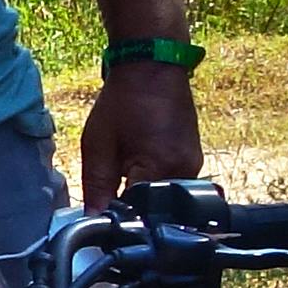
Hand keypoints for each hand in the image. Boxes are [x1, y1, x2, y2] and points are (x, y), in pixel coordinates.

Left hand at [78, 61, 202, 208]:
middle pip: (154, 209)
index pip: (138, 213)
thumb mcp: (99, 145)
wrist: (153, 66)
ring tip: (125, 168)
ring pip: (164, 198)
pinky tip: (138, 164)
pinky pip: (172, 184)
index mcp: (161, 169)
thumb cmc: (123, 101)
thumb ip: (97, 186)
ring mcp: (194, 167)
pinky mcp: (194, 161)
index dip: (117, 217)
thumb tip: (93, 220)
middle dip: (131, 206)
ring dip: (143, 193)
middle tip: (111, 185)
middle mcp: (185, 173)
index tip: (101, 211)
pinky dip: (153, 182)